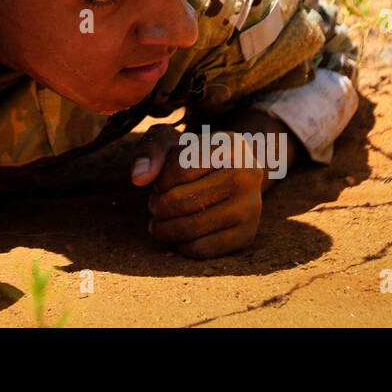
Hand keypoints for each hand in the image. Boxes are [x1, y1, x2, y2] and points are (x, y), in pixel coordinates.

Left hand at [130, 123, 263, 258]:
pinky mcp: (246, 235)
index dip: (161, 179)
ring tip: (160, 219)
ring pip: (190, 228)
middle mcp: (249, 175)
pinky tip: (178, 233)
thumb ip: (150, 151)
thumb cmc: (192, 155)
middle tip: (155, 203)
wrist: (229, 174)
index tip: (160, 181)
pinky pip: (202, 249)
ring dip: (163, 227)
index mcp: (231, 145)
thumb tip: (139, 178)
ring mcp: (252, 207)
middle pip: (182, 201)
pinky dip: (181, 244)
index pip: (180, 168)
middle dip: (158, 205)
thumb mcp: (170, 141)